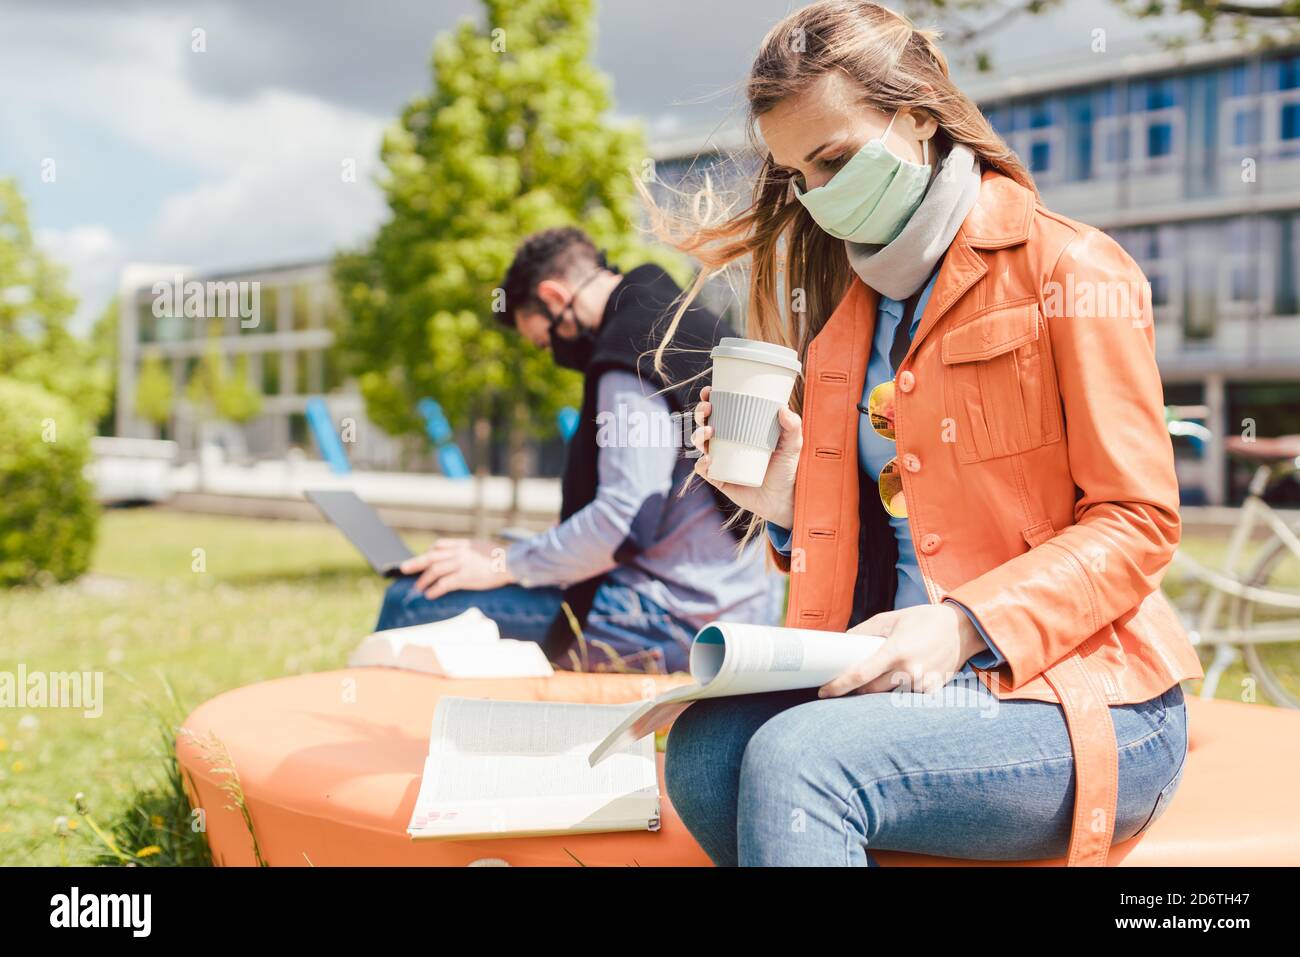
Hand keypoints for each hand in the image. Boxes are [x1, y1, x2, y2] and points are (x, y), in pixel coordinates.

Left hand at [398, 538, 513, 598]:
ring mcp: (461, 564)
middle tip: (404, 568)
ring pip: (435, 570)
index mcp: (463, 544)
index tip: (422, 558)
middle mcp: (459, 553)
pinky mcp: (465, 577)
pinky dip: (435, 589)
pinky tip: (430, 595)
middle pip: (432, 556)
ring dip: (424, 579)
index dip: (428, 552)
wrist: (510, 562)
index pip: (440, 545)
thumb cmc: (500, 556)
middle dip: (416, 563)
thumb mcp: (482, 546)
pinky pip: (445, 583)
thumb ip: (470, 549)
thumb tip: (464, 553)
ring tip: (418, 588)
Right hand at [690, 384, 800, 528]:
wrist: (782, 500)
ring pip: (700, 443)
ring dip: (698, 435)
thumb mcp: (793, 445)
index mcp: (739, 429)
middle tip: (708, 409)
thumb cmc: (786, 469)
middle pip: (704, 423)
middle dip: (700, 413)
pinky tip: (709, 459)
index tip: (709, 392)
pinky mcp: (718, 478)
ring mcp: (720, 460)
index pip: (720, 410)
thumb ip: (793, 426)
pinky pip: (703, 469)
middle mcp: (726, 443)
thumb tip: (783, 409)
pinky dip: (701, 463)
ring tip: (709, 431)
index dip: (709, 399)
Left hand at [818, 603, 985, 697]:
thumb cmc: (923, 620)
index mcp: (896, 651)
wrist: (962, 628)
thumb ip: (864, 631)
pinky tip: (905, 676)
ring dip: (879, 689)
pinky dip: (900, 690)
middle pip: (870, 691)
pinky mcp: (933, 691)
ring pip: (888, 695)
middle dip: (855, 690)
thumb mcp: (891, 618)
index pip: (861, 675)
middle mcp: (909, 671)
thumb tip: (841, 642)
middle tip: (846, 684)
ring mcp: (922, 684)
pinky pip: (907, 698)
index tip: (823, 692)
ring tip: (884, 673)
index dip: (839, 686)